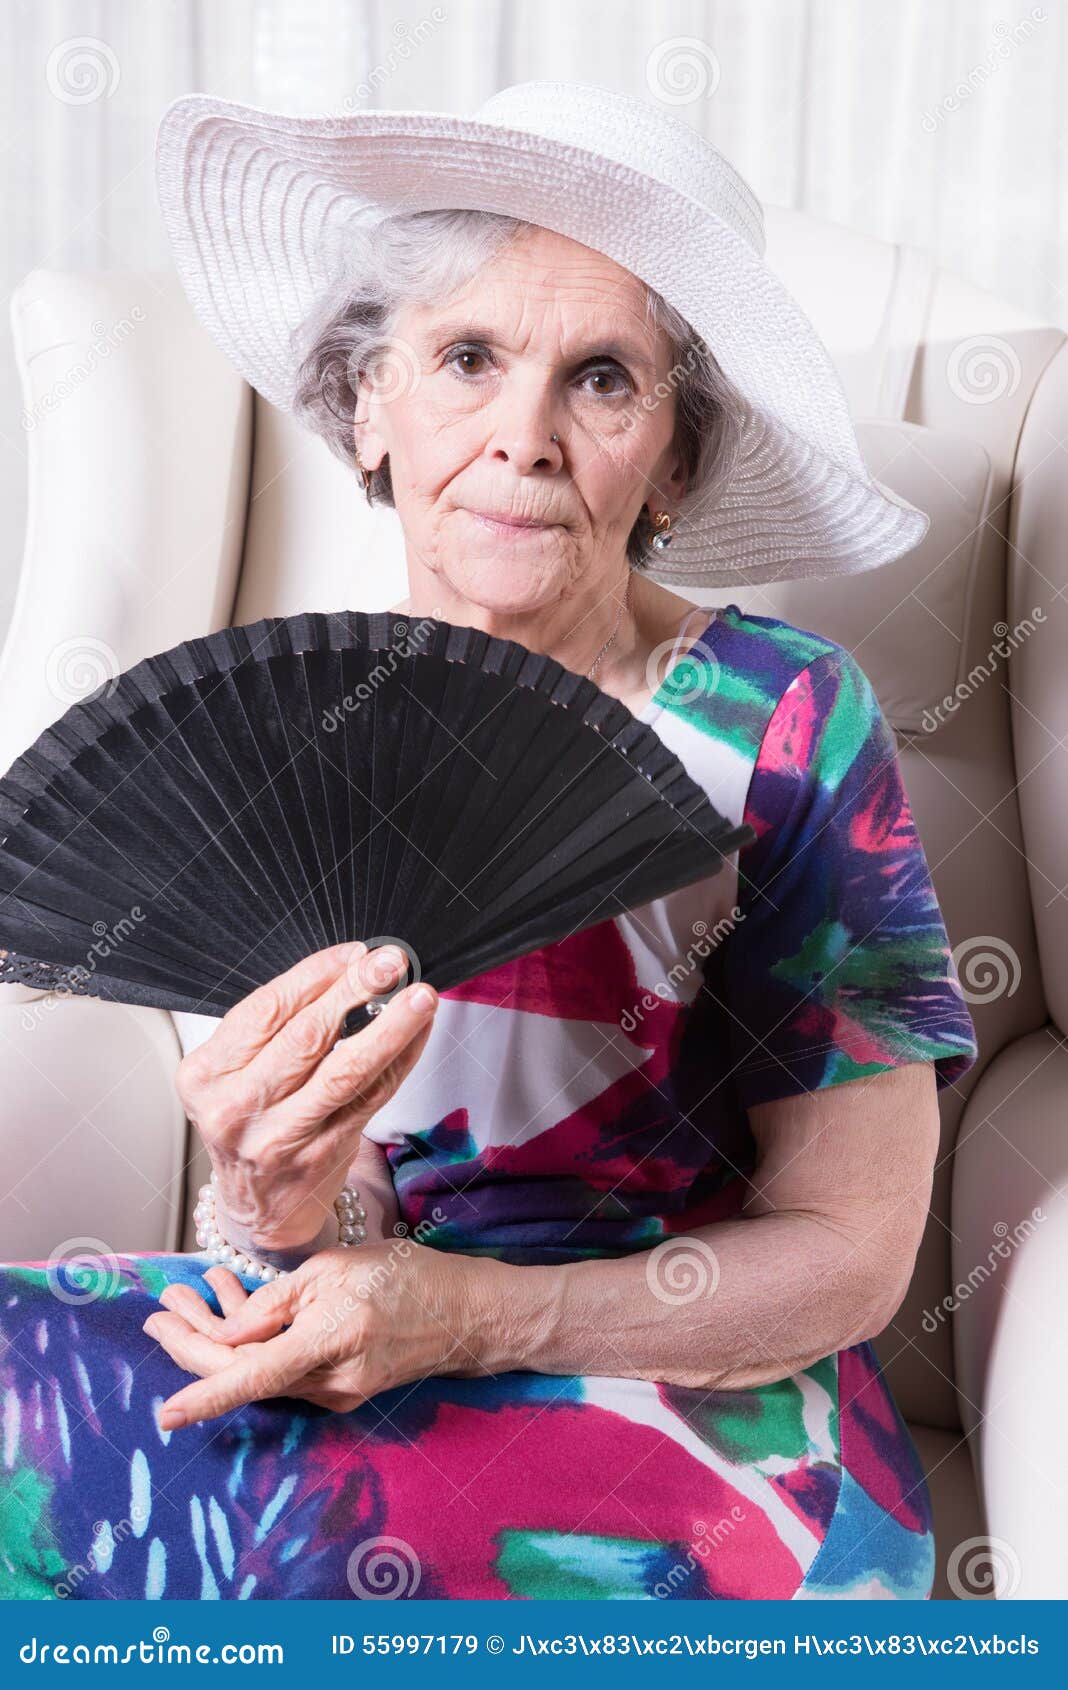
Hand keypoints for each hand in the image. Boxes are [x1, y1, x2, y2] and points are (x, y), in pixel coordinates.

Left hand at [142, 1244, 504, 1426]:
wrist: (466, 1314)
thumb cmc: (405, 1278)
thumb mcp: (334, 1270)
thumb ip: (275, 1304)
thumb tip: (227, 1335)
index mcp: (328, 1345)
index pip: (251, 1378)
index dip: (203, 1397)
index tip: (164, 1416)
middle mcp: (329, 1384)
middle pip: (244, 1377)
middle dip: (194, 1345)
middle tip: (161, 1313)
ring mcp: (335, 1394)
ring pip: (261, 1372)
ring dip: (221, 1338)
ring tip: (190, 1298)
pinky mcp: (341, 1390)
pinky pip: (285, 1371)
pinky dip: (256, 1343)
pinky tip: (237, 1307)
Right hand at [175, 942, 436, 1252]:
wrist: (257, 1207)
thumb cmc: (251, 1122)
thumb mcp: (235, 1074)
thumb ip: (276, 1028)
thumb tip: (349, 969)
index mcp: (205, 1075)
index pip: (263, 1010)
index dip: (314, 976)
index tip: (353, 953)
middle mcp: (235, 1107)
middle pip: (304, 1037)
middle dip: (354, 991)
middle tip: (391, 962)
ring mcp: (279, 1137)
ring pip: (344, 1071)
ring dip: (389, 1028)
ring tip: (418, 997)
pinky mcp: (321, 1156)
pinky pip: (370, 1099)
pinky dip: (399, 1062)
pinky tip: (417, 1035)